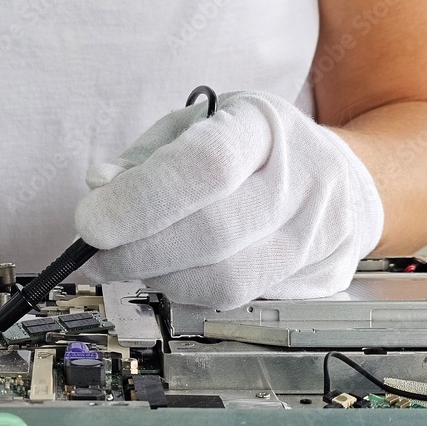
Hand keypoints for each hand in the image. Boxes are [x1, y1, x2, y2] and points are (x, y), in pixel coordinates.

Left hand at [74, 91, 383, 308]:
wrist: (338, 176)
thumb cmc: (248, 147)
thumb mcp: (194, 127)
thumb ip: (144, 158)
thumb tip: (99, 187)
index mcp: (264, 125)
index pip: (206, 166)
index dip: (140, 201)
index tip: (88, 223)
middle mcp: (304, 179)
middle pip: (212, 233)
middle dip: (135, 252)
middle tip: (93, 253)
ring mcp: (317, 234)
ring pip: (223, 280)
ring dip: (157, 277)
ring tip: (131, 260)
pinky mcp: (316, 277)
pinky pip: (234, 300)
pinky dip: (186, 291)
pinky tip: (170, 271)